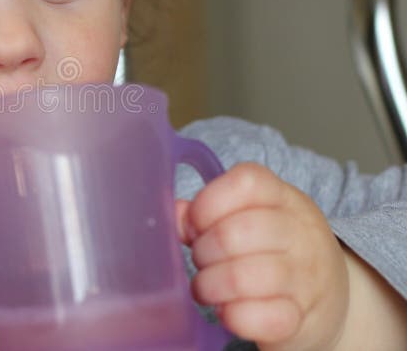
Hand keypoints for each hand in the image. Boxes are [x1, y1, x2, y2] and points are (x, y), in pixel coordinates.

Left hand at [176, 162, 348, 350]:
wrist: (328, 299)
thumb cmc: (274, 251)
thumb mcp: (250, 217)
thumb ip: (209, 211)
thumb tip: (175, 214)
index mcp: (285, 199)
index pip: (246, 183)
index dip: (208, 203)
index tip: (196, 224)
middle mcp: (301, 234)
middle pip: (235, 232)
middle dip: (202, 250)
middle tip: (200, 260)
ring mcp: (306, 278)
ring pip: (242, 277)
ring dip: (209, 285)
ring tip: (205, 287)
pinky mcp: (302, 320)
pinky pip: (260, 318)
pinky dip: (232, 316)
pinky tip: (227, 311)